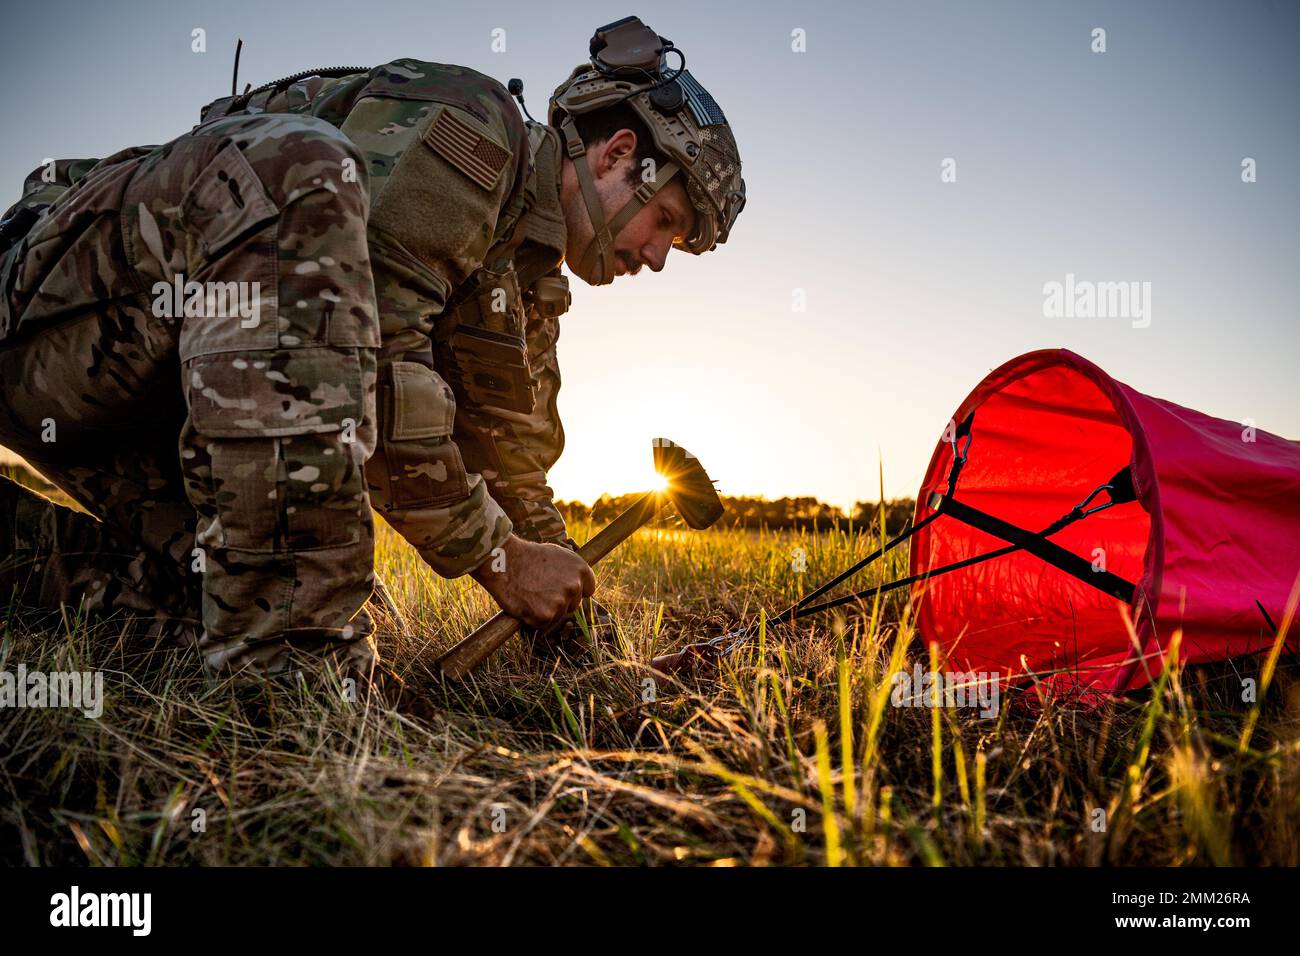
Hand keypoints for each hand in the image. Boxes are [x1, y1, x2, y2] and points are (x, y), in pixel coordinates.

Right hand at [470, 534, 595, 628]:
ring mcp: (561, 602)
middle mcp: (574, 586)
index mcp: (581, 569)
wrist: (504, 562)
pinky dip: (533, 618)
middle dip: (560, 602)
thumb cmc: (527, 556)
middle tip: (540, 591)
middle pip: (573, 605)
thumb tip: (579, 581)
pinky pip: (542, 624)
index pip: (588, 590)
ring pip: (558, 615)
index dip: (574, 592)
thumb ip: (571, 570)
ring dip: (545, 610)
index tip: (562, 590)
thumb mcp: (557, 554)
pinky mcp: (546, 616)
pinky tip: (524, 603)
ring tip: (530, 594)